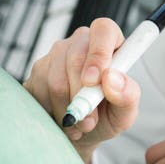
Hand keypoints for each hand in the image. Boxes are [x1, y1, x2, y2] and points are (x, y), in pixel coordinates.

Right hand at [22, 18, 141, 163]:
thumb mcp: (125, 113)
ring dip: (67, 108)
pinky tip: (62, 118)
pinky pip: (39, 90)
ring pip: (56, 79)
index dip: (98, 53)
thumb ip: (128, 95)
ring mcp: (56, 54)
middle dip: (82, 95)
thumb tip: (111, 78)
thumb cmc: (108, 116)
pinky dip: (52, 111)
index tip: (94, 81)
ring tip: (79, 124)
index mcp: (110, 44)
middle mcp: (82, 43)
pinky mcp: (37, 70)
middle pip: (75, 57)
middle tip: (89, 120)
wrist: (82, 134)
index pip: (104, 30)